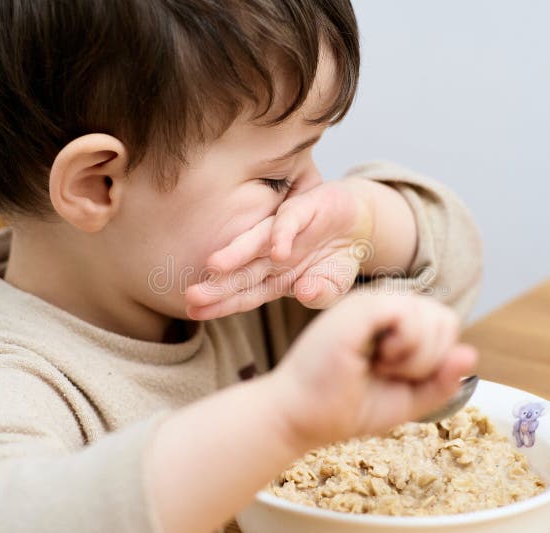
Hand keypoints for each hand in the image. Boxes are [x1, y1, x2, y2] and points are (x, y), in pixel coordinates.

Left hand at [184, 180, 374, 319]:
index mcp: (274, 279)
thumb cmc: (336, 259)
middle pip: (241, 272)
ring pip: (255, 243)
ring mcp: (282, 231)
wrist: (357, 224)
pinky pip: (288, 222)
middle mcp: (271, 256)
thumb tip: (305, 294)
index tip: (196, 313)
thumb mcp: (333, 285)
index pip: (243, 294)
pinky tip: (278, 251)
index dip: (222, 305)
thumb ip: (320, 294)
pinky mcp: (301, 209)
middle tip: (192, 296)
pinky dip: (282, 235)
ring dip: (236, 254)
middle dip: (217, 286)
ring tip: (215, 266)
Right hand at [269, 291, 477, 448]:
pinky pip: (409, 314)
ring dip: (417, 355)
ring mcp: (369, 304)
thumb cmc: (346, 407)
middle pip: (444, 318)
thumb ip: (440, 380)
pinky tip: (379, 358)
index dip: (436, 357)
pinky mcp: (359, 309)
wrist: (300, 417)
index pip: (443, 324)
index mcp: (391, 322)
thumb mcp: (408, 399)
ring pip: (430, 315)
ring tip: (380, 366)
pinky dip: (407, 345)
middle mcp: (381, 306)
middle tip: (390, 372)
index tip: (401, 376)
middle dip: (430, 358)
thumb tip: (471, 354)